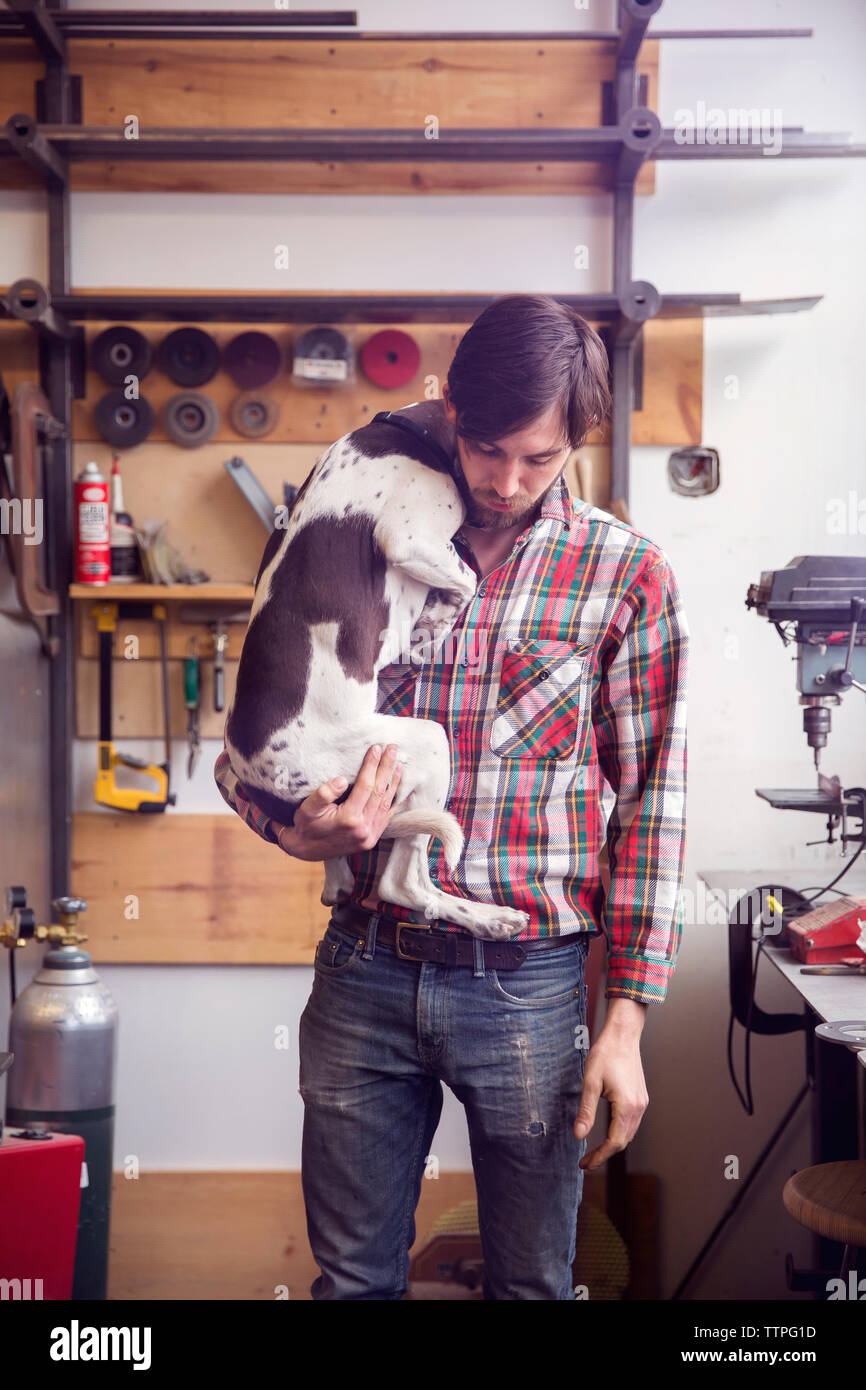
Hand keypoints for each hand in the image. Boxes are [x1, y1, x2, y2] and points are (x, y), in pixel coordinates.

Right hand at [274, 744, 403, 860]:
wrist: (307, 850)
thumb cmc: (306, 825)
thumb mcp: (308, 808)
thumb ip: (323, 794)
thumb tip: (341, 780)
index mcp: (348, 819)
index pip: (365, 786)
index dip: (372, 765)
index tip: (375, 748)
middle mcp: (363, 829)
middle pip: (379, 792)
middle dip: (386, 768)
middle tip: (393, 749)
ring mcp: (370, 836)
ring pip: (386, 804)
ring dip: (394, 783)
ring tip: (399, 765)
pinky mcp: (372, 839)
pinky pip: (387, 816)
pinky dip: (393, 800)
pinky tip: (396, 787)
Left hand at [574, 999, 648, 1169]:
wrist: (623, 1035)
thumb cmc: (605, 1055)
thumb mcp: (590, 1083)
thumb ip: (585, 1111)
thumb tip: (579, 1136)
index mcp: (627, 1107)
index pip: (614, 1143)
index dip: (599, 1157)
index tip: (584, 1165)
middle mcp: (638, 1108)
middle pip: (623, 1141)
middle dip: (604, 1154)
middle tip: (586, 1163)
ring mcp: (641, 1102)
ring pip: (628, 1133)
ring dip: (612, 1145)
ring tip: (594, 1152)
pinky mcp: (640, 1097)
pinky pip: (631, 1123)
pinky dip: (619, 1133)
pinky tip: (607, 1133)